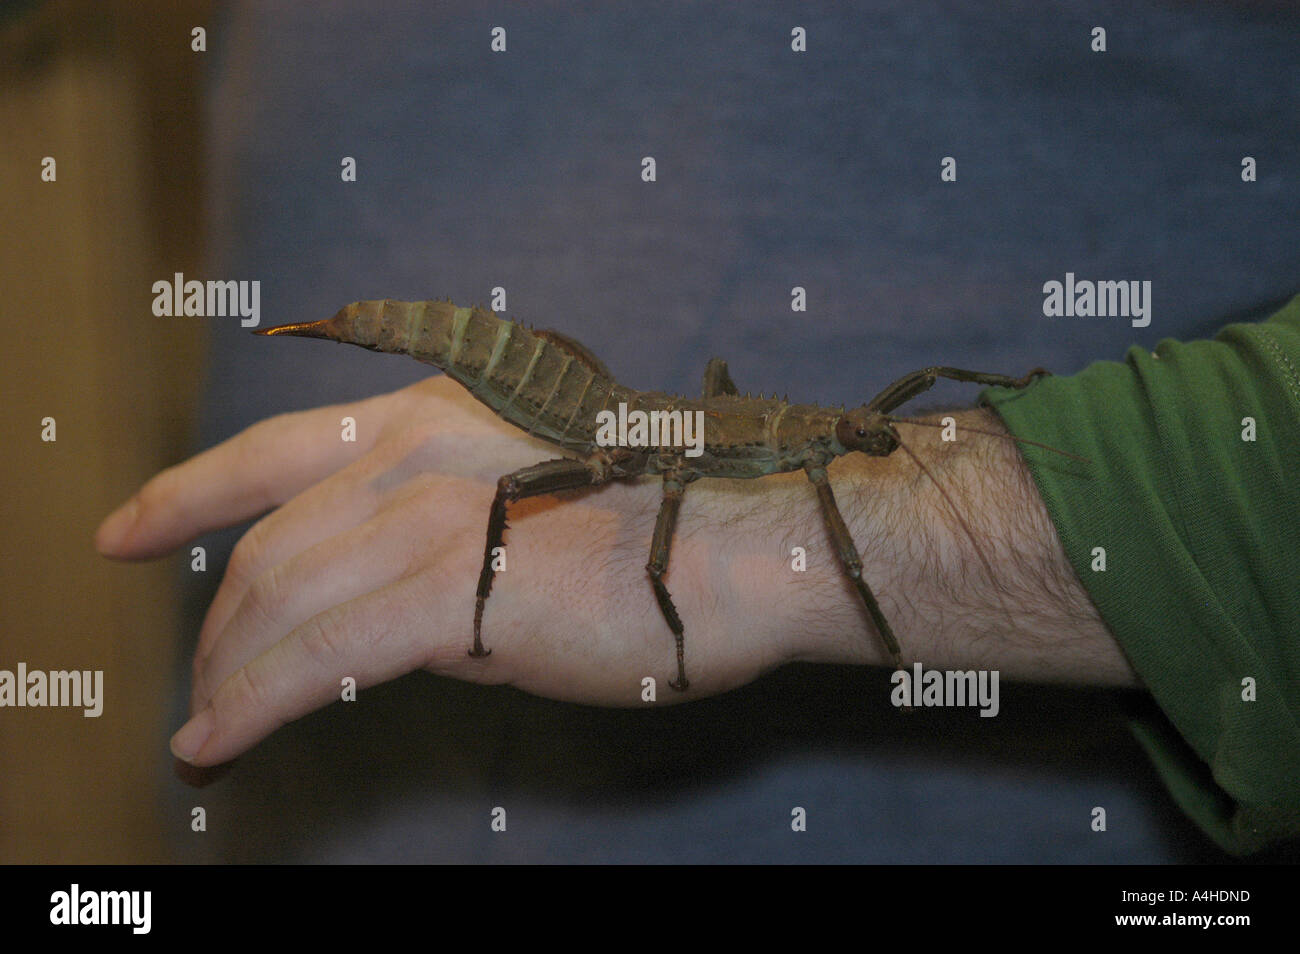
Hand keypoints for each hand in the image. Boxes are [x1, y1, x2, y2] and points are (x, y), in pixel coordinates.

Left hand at [95, 376, 815, 766]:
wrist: (746, 543)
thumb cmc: (664, 527)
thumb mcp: (536, 496)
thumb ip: (449, 531)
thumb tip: (391, 604)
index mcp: (436, 415)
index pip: (277, 451)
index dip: (186, 493)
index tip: (127, 530)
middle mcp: (416, 449)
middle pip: (267, 542)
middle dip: (216, 619)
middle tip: (201, 673)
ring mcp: (427, 513)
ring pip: (278, 599)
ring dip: (226, 669)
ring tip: (202, 723)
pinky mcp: (446, 589)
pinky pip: (316, 657)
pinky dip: (252, 703)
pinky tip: (219, 741)